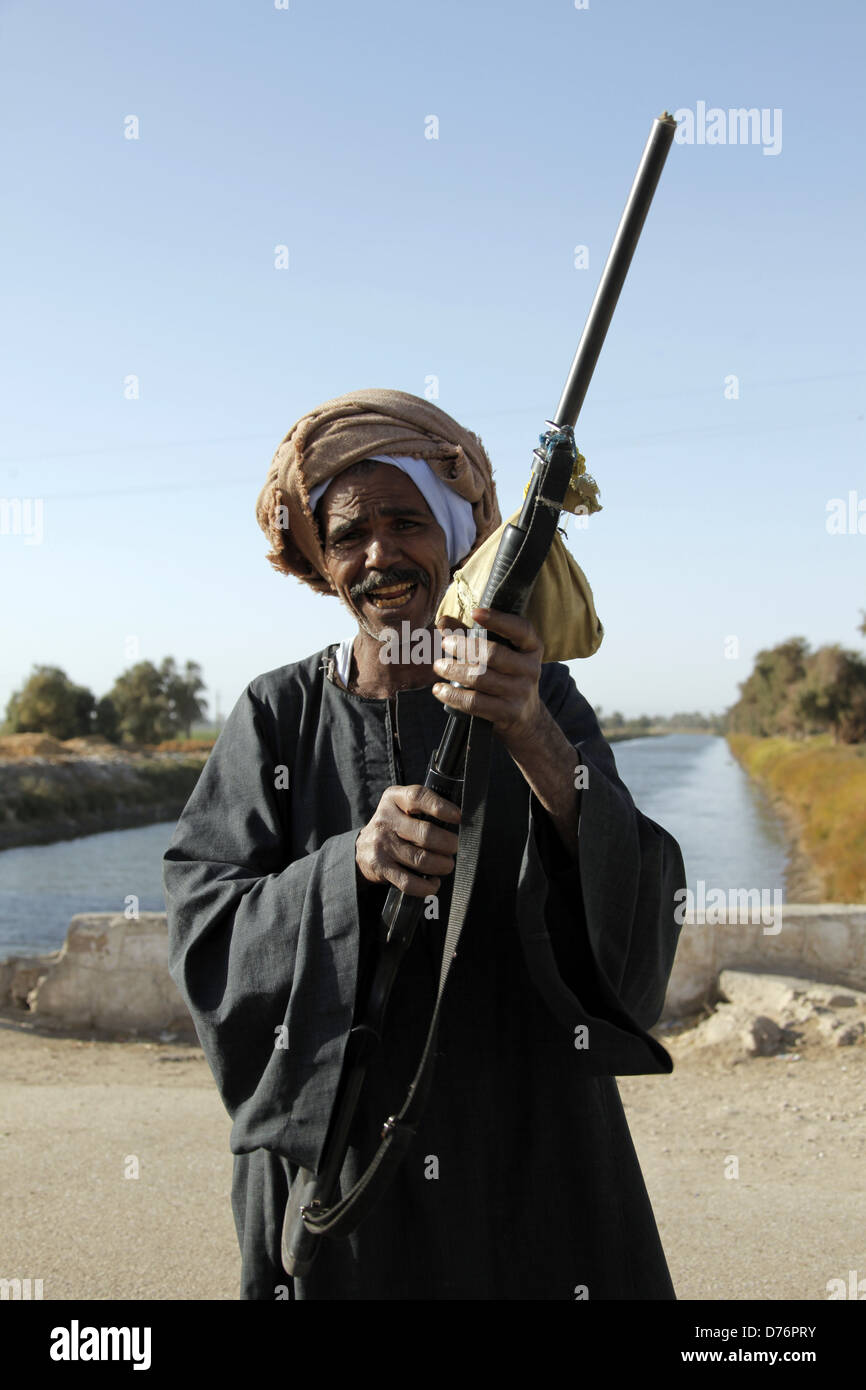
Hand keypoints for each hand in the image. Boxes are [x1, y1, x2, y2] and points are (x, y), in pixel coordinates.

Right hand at [355, 784, 460, 897]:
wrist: (362, 849)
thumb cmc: (394, 826)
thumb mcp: (402, 806)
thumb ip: (425, 807)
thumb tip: (459, 821)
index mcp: (394, 799)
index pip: (418, 797)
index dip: (441, 807)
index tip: (459, 817)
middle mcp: (385, 820)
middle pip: (426, 834)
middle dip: (448, 844)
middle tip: (454, 847)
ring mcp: (381, 845)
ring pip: (421, 859)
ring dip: (441, 865)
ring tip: (446, 865)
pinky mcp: (380, 868)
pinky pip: (409, 882)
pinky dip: (426, 886)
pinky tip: (433, 882)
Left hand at [431, 607, 543, 754]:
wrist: (524, 717)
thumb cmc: (506, 676)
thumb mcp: (497, 654)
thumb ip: (471, 636)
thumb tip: (443, 622)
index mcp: (532, 648)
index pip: (520, 629)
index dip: (498, 620)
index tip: (475, 613)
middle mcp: (531, 669)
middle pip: (493, 654)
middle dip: (465, 647)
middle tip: (445, 644)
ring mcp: (521, 692)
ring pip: (480, 678)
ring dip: (454, 670)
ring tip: (438, 666)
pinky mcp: (508, 713)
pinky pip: (475, 703)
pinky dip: (453, 695)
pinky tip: (439, 690)